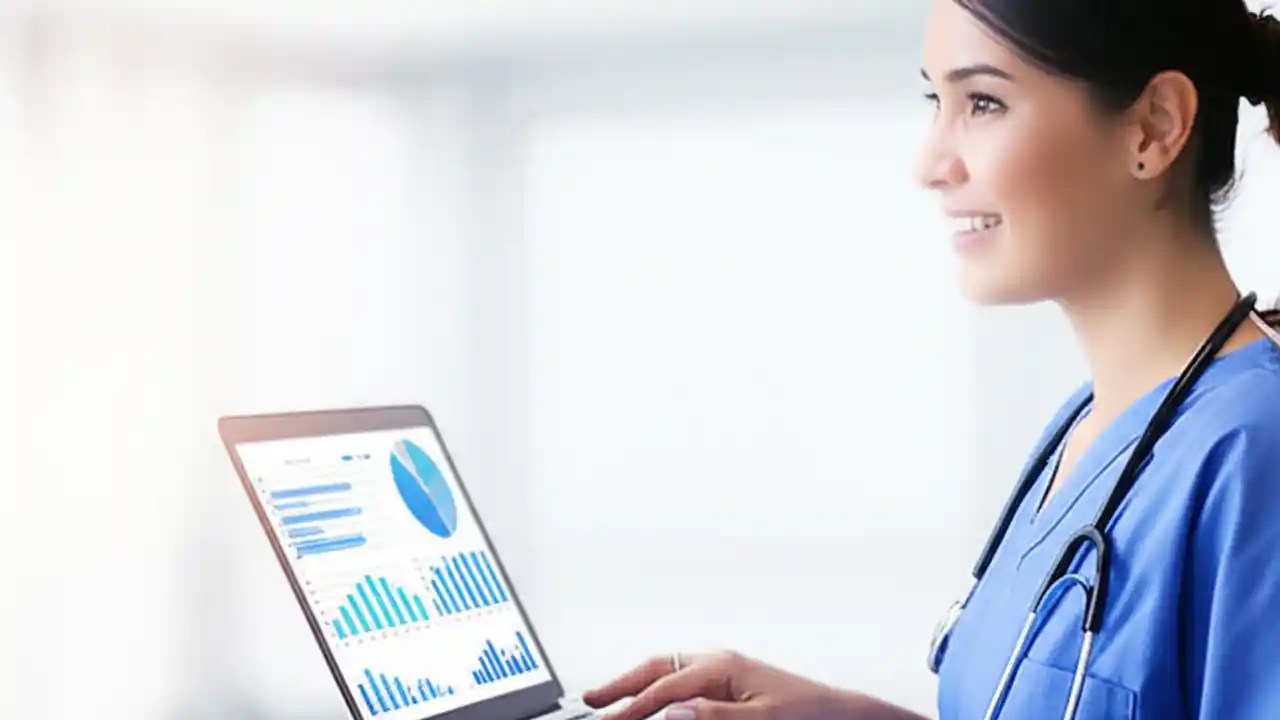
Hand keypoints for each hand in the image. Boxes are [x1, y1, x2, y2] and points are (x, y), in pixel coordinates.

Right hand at [582, 650, 854, 719]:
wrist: (837, 712)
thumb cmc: (805, 714)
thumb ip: (714, 716)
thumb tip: (672, 712)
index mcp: (722, 666)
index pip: (665, 687)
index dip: (633, 707)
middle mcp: (717, 662)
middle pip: (656, 668)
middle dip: (621, 684)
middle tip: (591, 703)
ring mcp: (720, 670)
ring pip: (664, 670)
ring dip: (635, 684)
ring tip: (607, 700)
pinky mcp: (725, 682)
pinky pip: (679, 680)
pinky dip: (656, 688)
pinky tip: (647, 701)